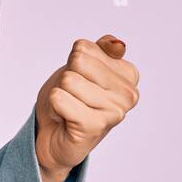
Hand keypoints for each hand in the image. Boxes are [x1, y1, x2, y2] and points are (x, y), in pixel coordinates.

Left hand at [35, 35, 139, 179]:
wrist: (54, 135)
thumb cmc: (70, 99)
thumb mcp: (82, 67)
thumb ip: (100, 50)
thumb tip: (118, 45)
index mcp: (128, 74)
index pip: (84, 48)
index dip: (72, 64)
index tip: (80, 82)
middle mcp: (128, 94)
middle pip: (77, 62)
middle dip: (66, 78)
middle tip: (72, 96)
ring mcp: (114, 112)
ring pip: (68, 80)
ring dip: (60, 94)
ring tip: (69, 108)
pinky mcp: (95, 126)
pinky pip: (59, 98)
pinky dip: (54, 107)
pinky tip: (65, 119)